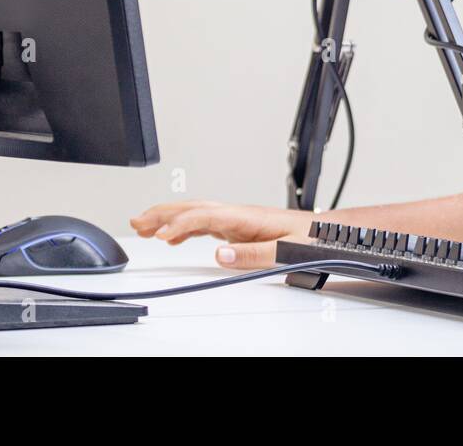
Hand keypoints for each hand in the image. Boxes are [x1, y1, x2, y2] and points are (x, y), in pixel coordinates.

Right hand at [129, 200, 312, 269]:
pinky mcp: (239, 226)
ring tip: (144, 226)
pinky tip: (173, 237)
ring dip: (169, 217)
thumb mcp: (287, 250)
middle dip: (164, 212)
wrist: (326, 231)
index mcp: (247, 217)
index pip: (205, 216)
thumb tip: (220, 255)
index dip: (181, 224)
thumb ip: (253, 255)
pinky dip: (184, 228)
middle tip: (137, 221)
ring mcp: (237, 219)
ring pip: (196, 213)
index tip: (160, 234)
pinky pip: (204, 223)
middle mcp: (238, 214)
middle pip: (194, 208)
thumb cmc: (310, 239)